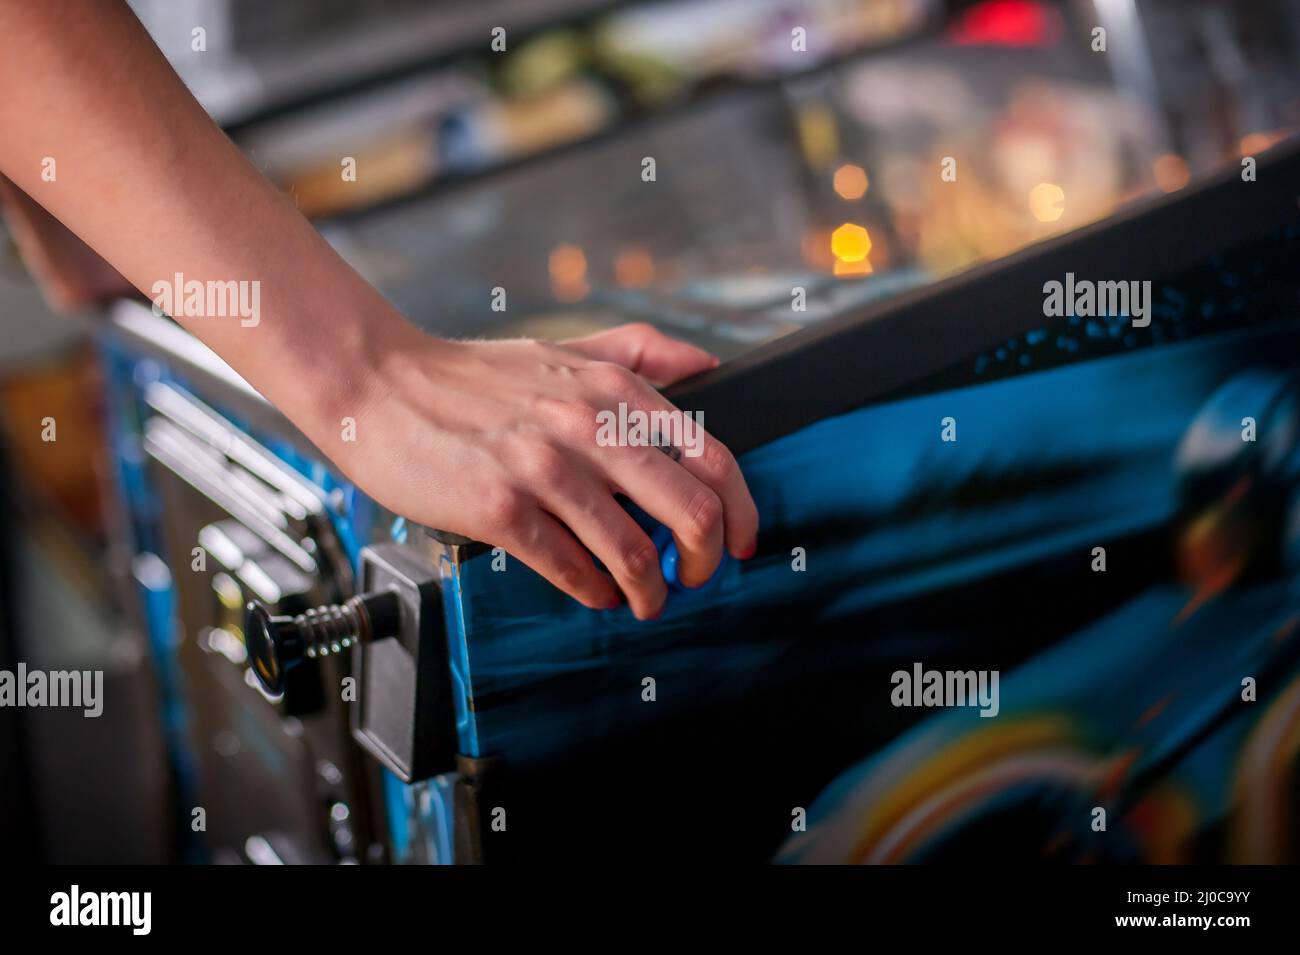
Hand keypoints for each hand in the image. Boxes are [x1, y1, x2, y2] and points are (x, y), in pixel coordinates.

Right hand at [334, 321, 758, 619]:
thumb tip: (708, 364)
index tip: (739, 541)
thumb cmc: (471, 376)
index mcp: (614, 388)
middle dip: (706, 561)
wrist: (379, 384)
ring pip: (635, 552)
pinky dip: (595, 592)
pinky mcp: (501, 509)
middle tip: (695, 579)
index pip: (714, 457)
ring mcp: (545, 469)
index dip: (741, 512)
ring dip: (649, 591)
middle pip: (692, 511)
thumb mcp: (567, 348)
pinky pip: (572, 569)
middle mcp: (589, 426)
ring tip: (643, 600)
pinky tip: (595, 592)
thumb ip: (642, 353)